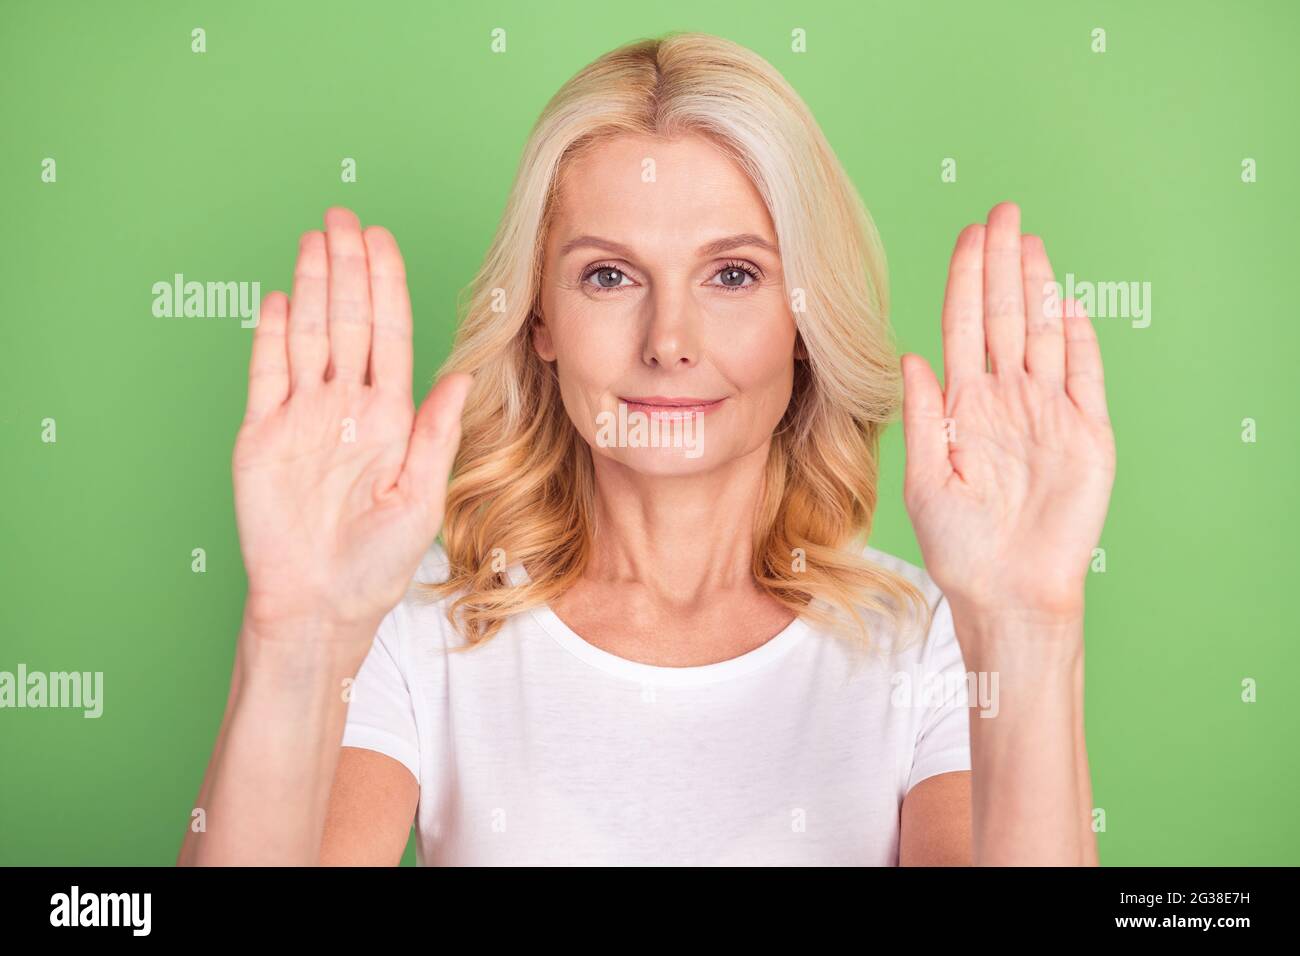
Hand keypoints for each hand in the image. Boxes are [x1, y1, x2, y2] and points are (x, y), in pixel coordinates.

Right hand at [232, 207, 472, 637]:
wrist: (320, 602)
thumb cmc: (376, 561)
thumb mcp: (420, 495)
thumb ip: (436, 433)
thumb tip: (465, 378)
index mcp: (388, 416)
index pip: (388, 335)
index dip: (385, 286)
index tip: (383, 241)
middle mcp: (345, 406)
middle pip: (346, 321)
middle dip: (347, 268)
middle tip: (345, 218)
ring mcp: (301, 416)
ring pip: (306, 335)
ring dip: (311, 286)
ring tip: (316, 240)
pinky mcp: (260, 434)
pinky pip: (265, 374)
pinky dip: (270, 335)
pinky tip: (280, 297)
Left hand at [900, 202, 1114, 620]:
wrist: (1007, 590)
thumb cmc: (959, 544)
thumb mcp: (924, 478)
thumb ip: (921, 415)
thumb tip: (910, 356)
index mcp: (963, 406)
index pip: (964, 327)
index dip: (966, 281)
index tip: (968, 235)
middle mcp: (1006, 399)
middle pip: (1005, 317)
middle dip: (1002, 265)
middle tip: (1002, 214)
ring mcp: (1048, 413)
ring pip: (1044, 335)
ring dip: (1038, 288)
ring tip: (1029, 242)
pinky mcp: (1087, 434)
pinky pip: (1084, 377)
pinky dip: (1079, 341)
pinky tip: (1068, 303)